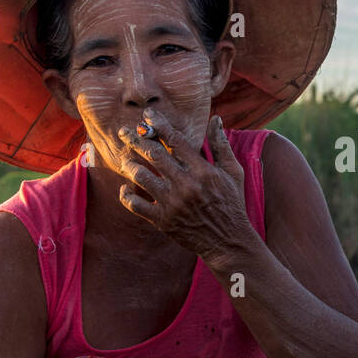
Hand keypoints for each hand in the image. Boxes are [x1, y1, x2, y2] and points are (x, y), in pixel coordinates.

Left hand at [116, 108, 253, 263]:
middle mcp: (185, 185)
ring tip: (125, 159)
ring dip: (129, 164)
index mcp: (202, 171)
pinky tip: (126, 188)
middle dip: (136, 139)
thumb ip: (221, 145)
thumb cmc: (232, 203)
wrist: (227, 241)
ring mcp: (172, 204)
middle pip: (154, 155)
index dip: (159, 125)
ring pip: (141, 176)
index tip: (147, 115)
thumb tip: (215, 119)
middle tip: (124, 131)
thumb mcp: (233, 172)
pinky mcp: (162, 221)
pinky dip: (126, 195)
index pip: (175, 141)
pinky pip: (135, 204)